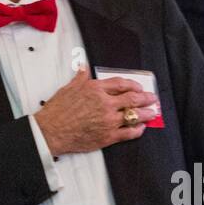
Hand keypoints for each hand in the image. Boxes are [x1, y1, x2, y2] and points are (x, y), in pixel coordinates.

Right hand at [34, 67, 158, 156]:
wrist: (51, 131)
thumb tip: (83, 67)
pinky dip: (138, 130)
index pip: (121, 83)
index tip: (138, 87)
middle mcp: (105, 103)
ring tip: (152, 112)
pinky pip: (129, 133)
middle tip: (152, 98)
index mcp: (96, 89)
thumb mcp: (68, 88)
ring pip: (134, 115)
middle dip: (146, 98)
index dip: (133, 84)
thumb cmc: (57, 111)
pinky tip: (141, 127)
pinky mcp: (108, 136)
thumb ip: (80, 77)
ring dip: (146, 113)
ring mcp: (108, 120)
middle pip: (132, 98)